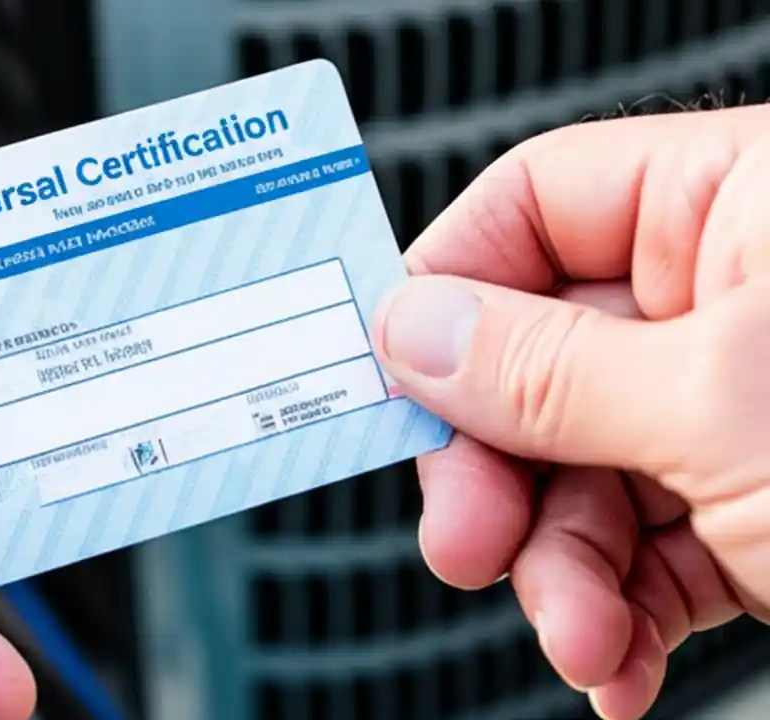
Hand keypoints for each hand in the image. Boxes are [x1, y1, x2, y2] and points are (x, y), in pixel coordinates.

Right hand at [373, 106, 769, 718]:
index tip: (393, 379)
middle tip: (467, 543)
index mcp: (734, 204)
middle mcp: (729, 294)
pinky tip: (616, 661)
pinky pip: (641, 545)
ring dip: (559, 572)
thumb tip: (412, 329)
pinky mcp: (755, 505)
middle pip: (535, 361)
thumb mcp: (719, 407)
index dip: (446, 286)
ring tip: (578, 640)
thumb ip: (543, 366)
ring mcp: (737, 406)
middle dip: (499, 473)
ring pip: (580, 473)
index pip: (532, 205)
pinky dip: (617, 613)